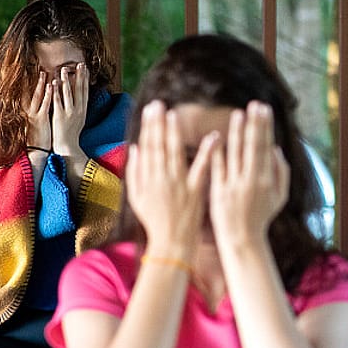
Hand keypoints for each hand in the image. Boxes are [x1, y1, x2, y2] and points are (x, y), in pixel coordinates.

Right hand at [25, 72, 52, 150]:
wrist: (37, 150)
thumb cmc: (40, 135)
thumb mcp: (39, 121)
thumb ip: (40, 111)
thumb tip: (46, 102)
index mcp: (31, 111)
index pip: (31, 94)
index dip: (34, 83)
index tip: (38, 71)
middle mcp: (30, 110)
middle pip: (32, 92)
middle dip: (36, 80)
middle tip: (40, 67)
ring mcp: (34, 114)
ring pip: (37, 95)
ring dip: (41, 83)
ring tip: (45, 72)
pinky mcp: (40, 119)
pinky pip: (44, 104)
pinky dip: (47, 94)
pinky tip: (51, 86)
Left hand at [51, 63, 89, 156]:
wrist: (68, 146)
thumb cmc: (71, 134)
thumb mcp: (79, 119)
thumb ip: (79, 108)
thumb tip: (80, 99)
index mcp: (83, 110)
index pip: (85, 91)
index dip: (85, 79)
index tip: (85, 69)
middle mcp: (78, 110)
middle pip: (79, 90)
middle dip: (79, 76)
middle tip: (80, 64)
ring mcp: (69, 112)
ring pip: (68, 93)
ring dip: (66, 80)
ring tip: (64, 69)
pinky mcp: (59, 115)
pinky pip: (57, 101)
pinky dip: (56, 91)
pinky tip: (54, 83)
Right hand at [127, 101, 214, 257]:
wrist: (170, 243)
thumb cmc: (154, 221)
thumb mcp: (137, 197)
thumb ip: (135, 171)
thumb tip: (134, 147)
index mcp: (147, 179)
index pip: (147, 147)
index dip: (149, 127)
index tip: (151, 110)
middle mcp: (160, 179)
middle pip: (158, 147)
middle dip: (158, 124)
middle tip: (158, 104)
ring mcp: (178, 184)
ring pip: (175, 154)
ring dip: (174, 133)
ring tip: (175, 114)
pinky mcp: (194, 191)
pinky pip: (201, 168)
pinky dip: (207, 152)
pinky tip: (213, 136)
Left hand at [207, 101, 288, 247]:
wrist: (242, 238)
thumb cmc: (261, 217)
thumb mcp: (279, 197)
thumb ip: (281, 172)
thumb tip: (276, 149)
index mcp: (268, 180)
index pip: (266, 147)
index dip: (265, 128)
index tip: (264, 110)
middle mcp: (252, 180)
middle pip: (253, 147)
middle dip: (255, 124)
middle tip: (256, 105)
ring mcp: (235, 184)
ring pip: (236, 153)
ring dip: (237, 133)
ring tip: (238, 114)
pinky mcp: (219, 190)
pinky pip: (219, 167)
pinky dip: (218, 152)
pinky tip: (217, 137)